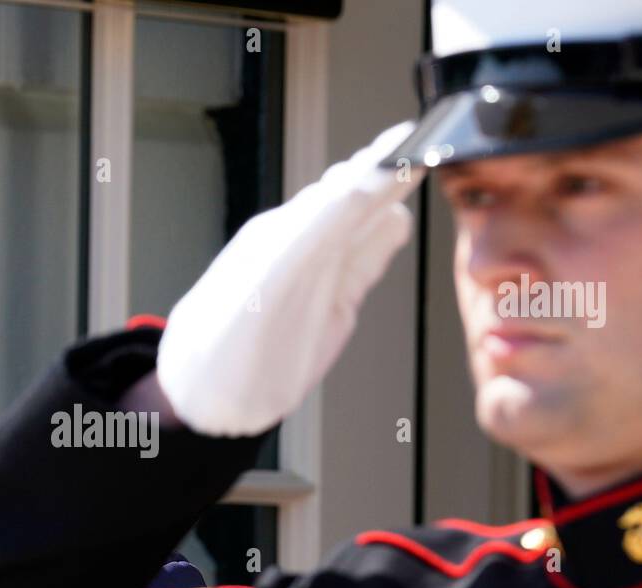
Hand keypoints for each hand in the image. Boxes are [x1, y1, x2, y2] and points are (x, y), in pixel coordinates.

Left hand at [155, 122, 423, 435]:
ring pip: (365, 223)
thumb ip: (318, 229)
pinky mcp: (333, 303)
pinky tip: (397, 222)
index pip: (345, 183)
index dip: (381, 159)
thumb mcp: (271, 281)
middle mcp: (304, 245)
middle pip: (358, 194)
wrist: (207, 400)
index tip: (416, 132)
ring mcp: (321, 274)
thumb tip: (363, 179)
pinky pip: (365, 260)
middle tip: (433, 139)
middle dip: (391, 166)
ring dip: (390, 195)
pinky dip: (385, 238)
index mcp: (286, 231)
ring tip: (420, 164)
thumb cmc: (224, 346)